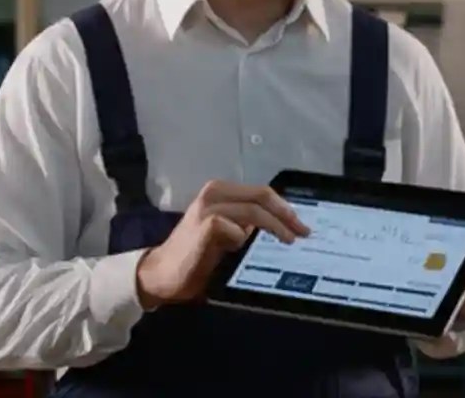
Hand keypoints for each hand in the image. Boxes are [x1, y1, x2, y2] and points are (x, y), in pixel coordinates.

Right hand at [135, 180, 310, 309]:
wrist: (161, 274)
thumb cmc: (196, 255)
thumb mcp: (227, 233)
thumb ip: (246, 223)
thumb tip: (280, 223)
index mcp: (221, 192)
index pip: (261, 193)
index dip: (284, 207)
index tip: (300, 224)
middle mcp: (214, 194)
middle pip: (262, 196)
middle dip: (286, 214)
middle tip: (302, 231)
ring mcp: (208, 208)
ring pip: (254, 210)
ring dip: (276, 226)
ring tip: (288, 240)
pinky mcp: (204, 226)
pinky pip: (236, 228)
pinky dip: (242, 238)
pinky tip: (237, 249)